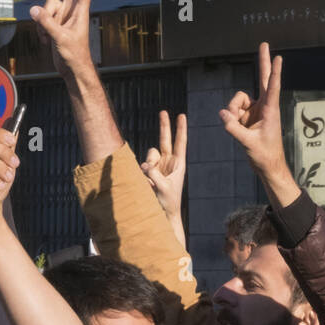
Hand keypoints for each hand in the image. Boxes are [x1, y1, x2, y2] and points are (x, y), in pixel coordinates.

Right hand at [29, 0, 103, 75]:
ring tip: (49, 38)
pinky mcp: (53, 22)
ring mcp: (62, 15)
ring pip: (46, 6)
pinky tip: (47, 41)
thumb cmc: (73, 55)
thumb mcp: (60, 39)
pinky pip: (40, 17)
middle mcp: (71, 9)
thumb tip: (34, 10)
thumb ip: (47, 23)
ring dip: (43, 22)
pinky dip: (40, 29)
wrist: (71, 69)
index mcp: (80, 11)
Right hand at [141, 110, 186, 242]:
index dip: (180, 129)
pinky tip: (148, 185)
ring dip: (149, 165)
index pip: (180, 143)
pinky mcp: (149, 172)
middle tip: (163, 111)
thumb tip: (145, 165)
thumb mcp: (164, 188)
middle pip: (165, 139)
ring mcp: (158, 166)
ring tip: (152, 182)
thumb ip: (155, 175)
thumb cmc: (169, 202)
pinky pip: (143, 165)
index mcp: (179, 164)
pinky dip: (143, 173)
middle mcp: (169, 162)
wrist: (164, 213)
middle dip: (164, 126)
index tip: (182, 115)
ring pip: (149, 155)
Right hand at [219, 41, 286, 177]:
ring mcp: (255, 111)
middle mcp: (264, 107)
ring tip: (235, 124)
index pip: (272, 87)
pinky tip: (233, 125)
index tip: (278, 57)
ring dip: (233, 110)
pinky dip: (231, 118)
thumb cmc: (265, 155)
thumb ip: (233, 127)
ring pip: (238, 100)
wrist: (267, 166)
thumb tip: (222, 114)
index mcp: (270, 111)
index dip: (274, 71)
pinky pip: (233, 111)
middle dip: (262, 62)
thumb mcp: (248, 143)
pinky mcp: (248, 117)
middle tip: (265, 43)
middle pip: (262, 79)